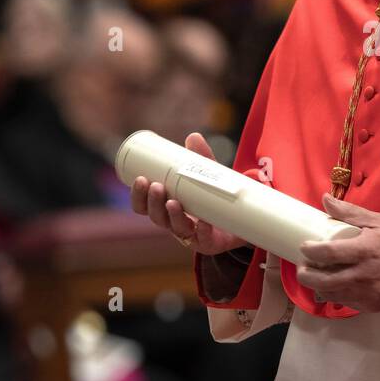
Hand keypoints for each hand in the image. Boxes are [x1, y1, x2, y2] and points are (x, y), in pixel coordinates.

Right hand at [130, 132, 244, 255]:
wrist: (241, 222)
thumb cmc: (215, 198)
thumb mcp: (207, 176)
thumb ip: (201, 158)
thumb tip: (193, 136)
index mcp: (166, 209)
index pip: (144, 207)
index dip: (138, 196)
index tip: (140, 178)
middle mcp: (175, 223)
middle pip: (157, 218)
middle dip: (153, 203)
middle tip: (156, 186)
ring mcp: (192, 235)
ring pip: (176, 228)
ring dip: (172, 215)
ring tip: (172, 201)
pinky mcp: (210, 244)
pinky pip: (204, 239)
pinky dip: (202, 230)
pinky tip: (201, 222)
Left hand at [296, 195, 379, 312]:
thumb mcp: (377, 221)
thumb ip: (349, 212)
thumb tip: (324, 199)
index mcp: (364, 250)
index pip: (328, 253)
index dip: (311, 251)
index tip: (305, 247)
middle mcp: (363, 275)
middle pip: (324, 280)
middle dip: (306, 275)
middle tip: (302, 268)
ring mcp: (367, 293)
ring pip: (332, 294)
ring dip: (318, 287)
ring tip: (316, 277)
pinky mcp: (372, 305)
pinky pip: (345, 303)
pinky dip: (336, 295)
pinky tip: (334, 287)